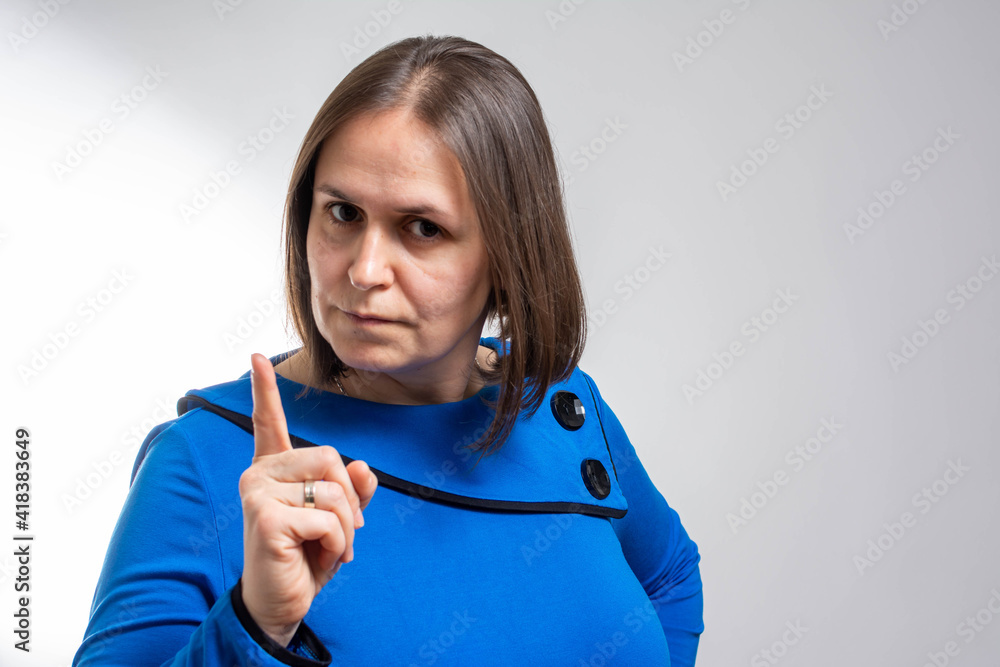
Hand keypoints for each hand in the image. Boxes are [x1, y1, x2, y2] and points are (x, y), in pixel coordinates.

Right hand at [238, 353, 377, 645]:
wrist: (282, 604)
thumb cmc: (306, 558)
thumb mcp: (338, 521)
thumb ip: (352, 491)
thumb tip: (361, 466)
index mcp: (273, 470)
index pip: (268, 423)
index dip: (264, 390)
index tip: (256, 357)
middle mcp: (259, 474)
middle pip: (330, 458)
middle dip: (349, 502)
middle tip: (340, 534)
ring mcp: (257, 493)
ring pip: (334, 490)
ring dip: (345, 529)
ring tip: (327, 550)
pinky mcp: (266, 517)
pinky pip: (328, 518)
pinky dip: (337, 544)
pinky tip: (318, 558)